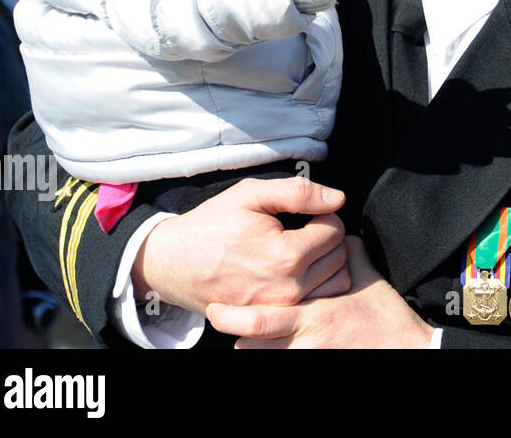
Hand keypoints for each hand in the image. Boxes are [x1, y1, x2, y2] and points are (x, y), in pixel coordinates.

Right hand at [133, 177, 350, 314]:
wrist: (172, 262)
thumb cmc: (210, 225)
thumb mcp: (250, 194)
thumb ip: (297, 193)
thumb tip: (337, 199)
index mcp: (285, 256)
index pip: (335, 230)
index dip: (324, 214)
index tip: (306, 213)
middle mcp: (287, 288)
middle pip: (338, 256)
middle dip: (328, 237)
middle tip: (304, 227)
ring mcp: (280, 308)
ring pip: (334, 280)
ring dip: (327, 260)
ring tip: (304, 246)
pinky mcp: (273, 317)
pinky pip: (317, 300)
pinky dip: (318, 282)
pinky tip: (299, 267)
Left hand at [207, 236, 434, 347]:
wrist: (404, 348)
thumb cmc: (385, 315)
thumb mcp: (368, 278)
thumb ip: (350, 254)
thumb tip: (338, 233)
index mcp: (319, 307)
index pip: (277, 298)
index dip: (248, 296)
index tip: (230, 286)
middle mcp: (309, 332)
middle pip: (259, 329)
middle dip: (232, 321)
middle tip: (215, 311)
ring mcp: (310, 352)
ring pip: (261, 352)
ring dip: (245, 343)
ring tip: (233, 332)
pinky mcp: (316, 361)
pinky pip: (279, 360)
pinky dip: (264, 353)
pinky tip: (255, 346)